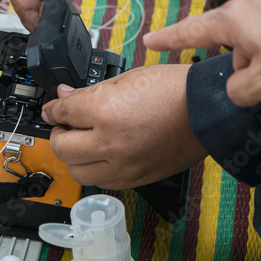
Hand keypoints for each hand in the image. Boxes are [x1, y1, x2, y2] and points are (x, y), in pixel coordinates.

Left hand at [42, 64, 205, 188]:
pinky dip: (96, 170)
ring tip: (83, 142)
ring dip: (74, 156)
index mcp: (105, 111)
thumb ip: (92, 91)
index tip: (54, 108)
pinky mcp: (136, 178)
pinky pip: (101, 182)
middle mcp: (110, 142)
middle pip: (61, 147)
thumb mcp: (128, 78)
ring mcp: (123, 165)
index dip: (53, 108)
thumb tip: (67, 97)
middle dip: (59, 133)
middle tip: (65, 124)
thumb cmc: (176, 90)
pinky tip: (103, 155)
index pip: (61, 112)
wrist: (207, 110)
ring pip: (77, 171)